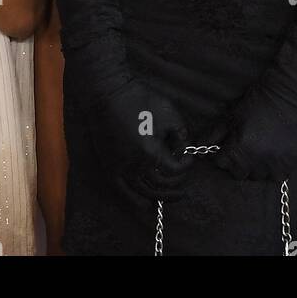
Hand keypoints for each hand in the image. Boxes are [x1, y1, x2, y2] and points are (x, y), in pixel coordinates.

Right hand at [81, 78, 191, 201]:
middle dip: (176, 184)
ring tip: (171, 196)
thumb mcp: (168, 111)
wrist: (108, 92)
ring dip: (160, 196)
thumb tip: (183, 148)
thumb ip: (180, 133)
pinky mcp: (109, 166)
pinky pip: (122, 191)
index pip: (174, 170)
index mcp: (150, 152)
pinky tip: (145, 204)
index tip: (188, 158)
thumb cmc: (139, 99)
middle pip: (160, 185)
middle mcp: (135, 165)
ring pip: (143, 191)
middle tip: (183, 183)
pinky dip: (134, 200)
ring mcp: (120, 167)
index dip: (185, 165)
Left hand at [198, 84, 296, 182]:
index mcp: (240, 147)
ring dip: (254, 166)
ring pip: (257, 177)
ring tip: (258, 149)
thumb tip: (198, 148)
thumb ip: (214, 134)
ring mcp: (274, 164)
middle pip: (238, 173)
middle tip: (243, 145)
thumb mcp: (232, 115)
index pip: (220, 163)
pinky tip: (272, 154)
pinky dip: (273, 169)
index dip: (221, 152)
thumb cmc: (258, 101)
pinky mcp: (289, 164)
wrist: (291, 94)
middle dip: (236, 161)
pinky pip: (276, 177)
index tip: (227, 144)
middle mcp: (256, 160)